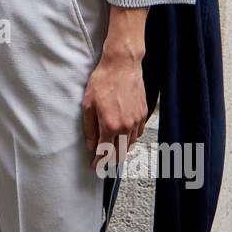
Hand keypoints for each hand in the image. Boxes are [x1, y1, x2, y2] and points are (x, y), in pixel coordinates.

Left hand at [81, 47, 148, 173]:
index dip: (100, 161)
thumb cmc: (103, 81)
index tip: (96, 166)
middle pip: (121, 153)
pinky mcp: (143, 113)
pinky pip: (138, 133)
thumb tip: (91, 145)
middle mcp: (126, 126)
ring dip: (122, 150)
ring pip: (130, 144)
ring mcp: (136, 120)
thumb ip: (89, 128)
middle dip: (112, 160)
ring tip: (114, 152)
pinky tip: (124, 137)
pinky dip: (131, 139)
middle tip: (104, 163)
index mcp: (110, 125)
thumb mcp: (88, 105)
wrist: (122, 65)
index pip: (105, 151)